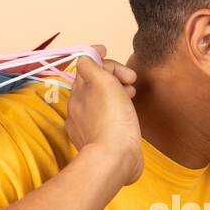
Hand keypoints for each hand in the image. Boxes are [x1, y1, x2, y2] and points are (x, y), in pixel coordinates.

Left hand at [66, 45, 142, 184]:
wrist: (115, 159)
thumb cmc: (112, 119)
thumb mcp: (102, 82)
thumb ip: (91, 65)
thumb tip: (88, 58)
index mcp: (77, 92)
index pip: (86, 66)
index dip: (99, 57)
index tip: (107, 50)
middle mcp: (77, 109)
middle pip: (94, 83)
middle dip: (113, 75)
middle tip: (130, 80)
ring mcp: (86, 127)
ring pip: (100, 101)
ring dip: (117, 93)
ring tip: (132, 96)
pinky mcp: (98, 142)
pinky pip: (105, 119)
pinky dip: (116, 112)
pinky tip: (126, 117)